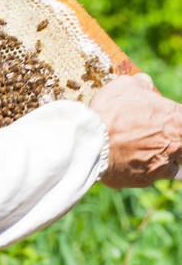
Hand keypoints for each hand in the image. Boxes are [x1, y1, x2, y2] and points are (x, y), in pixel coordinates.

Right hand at [90, 73, 181, 188]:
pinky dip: (139, 170)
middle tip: (153, 136)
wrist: (91, 143)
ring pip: (170, 165)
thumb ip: (141, 84)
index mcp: (176, 119)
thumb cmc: (111, 112)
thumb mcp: (125, 85)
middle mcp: (176, 145)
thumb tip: (145, 84)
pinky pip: (147, 176)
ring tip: (140, 151)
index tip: (165, 119)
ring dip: (160, 158)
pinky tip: (125, 161)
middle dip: (172, 141)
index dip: (175, 119)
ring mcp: (161, 166)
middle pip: (181, 145)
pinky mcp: (144, 180)